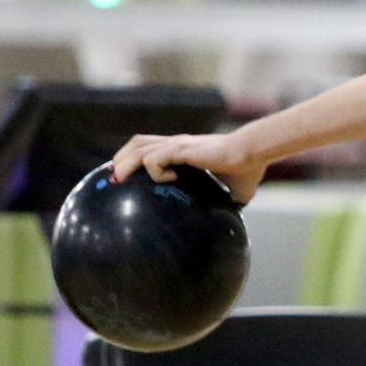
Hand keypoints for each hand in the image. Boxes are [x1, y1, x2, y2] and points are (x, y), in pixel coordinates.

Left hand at [111, 132, 266, 204]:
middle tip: (113, 179)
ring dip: (125, 164)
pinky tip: (169, 179)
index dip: (134, 158)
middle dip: (120, 159)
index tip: (126, 177)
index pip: (150, 146)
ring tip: (120, 179)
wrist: (252, 154)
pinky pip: (153, 160)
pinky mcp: (180, 150)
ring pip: (138, 148)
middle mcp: (177, 144)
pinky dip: (153, 171)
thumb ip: (227, 202)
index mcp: (184, 150)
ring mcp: (177, 145)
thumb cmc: (247, 170)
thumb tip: (230, 222)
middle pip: (137, 143)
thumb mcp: (233, 191)